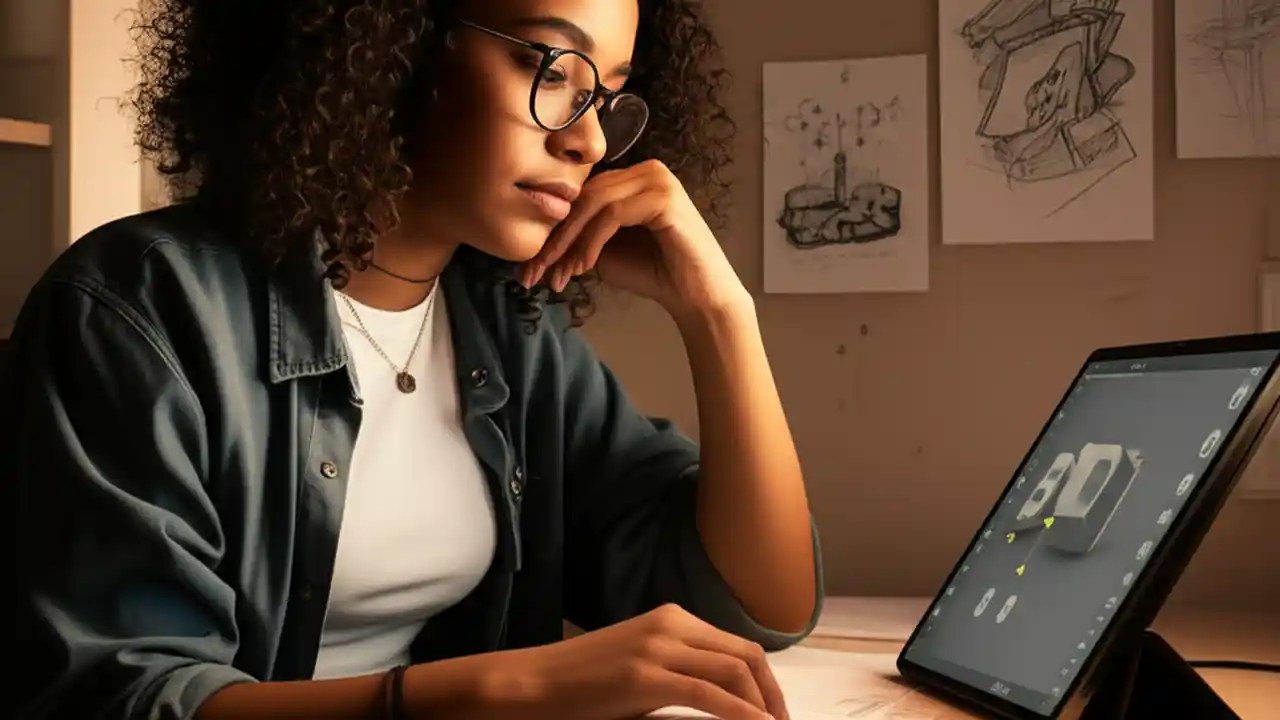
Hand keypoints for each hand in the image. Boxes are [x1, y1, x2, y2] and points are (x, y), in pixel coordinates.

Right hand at [422, 603, 788, 719]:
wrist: (532, 683)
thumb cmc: (581, 683)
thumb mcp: (638, 667)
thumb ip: (677, 670)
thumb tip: (719, 696)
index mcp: (672, 619)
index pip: (739, 646)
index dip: (767, 682)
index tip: (776, 714)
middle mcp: (671, 625)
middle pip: (746, 656)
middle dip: (773, 695)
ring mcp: (659, 647)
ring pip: (734, 672)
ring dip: (763, 706)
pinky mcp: (646, 676)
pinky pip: (711, 695)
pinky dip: (741, 714)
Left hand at [519, 159, 750, 319]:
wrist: (697, 297)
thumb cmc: (654, 274)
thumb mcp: (604, 252)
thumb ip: (578, 236)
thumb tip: (537, 239)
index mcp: (631, 179)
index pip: (581, 197)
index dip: (552, 231)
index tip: (529, 267)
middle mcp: (645, 171)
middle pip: (584, 198)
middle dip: (554, 238)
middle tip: (533, 273)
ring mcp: (657, 179)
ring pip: (594, 205)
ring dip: (569, 243)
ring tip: (556, 275)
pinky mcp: (664, 196)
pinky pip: (613, 214)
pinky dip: (591, 242)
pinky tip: (582, 267)